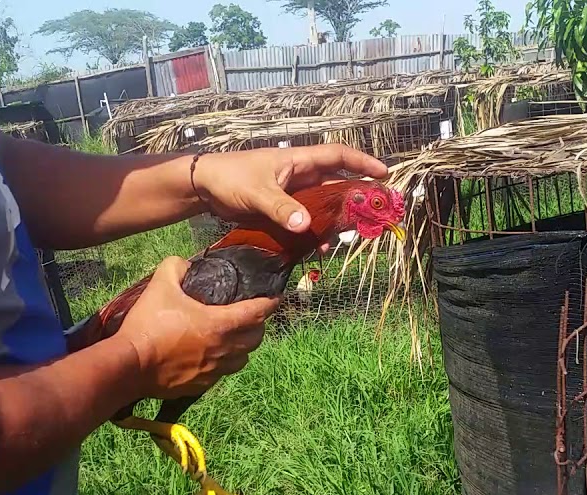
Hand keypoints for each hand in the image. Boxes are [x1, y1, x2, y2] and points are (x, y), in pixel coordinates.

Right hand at [117, 256, 280, 398]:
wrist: (129, 366)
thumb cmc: (148, 325)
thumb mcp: (160, 285)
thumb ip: (176, 266)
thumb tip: (185, 264)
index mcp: (221, 325)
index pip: (258, 312)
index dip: (270, 303)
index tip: (275, 297)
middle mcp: (224, 350)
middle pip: (256, 338)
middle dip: (258, 325)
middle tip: (251, 314)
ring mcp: (214, 371)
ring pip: (243, 359)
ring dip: (244, 346)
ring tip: (234, 335)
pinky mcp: (202, 386)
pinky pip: (224, 373)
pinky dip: (226, 362)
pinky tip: (213, 354)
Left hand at [190, 144, 389, 233]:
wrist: (202, 186)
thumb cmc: (229, 178)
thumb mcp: (257, 193)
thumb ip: (282, 209)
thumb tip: (306, 225)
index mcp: (297, 160)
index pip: (337, 156)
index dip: (362, 162)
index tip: (383, 174)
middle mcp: (298, 175)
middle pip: (335, 183)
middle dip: (354, 196)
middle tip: (372, 212)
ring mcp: (290, 192)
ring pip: (321, 204)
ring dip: (334, 218)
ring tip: (348, 235)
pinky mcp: (280, 208)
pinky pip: (304, 219)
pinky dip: (313, 230)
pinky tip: (318, 246)